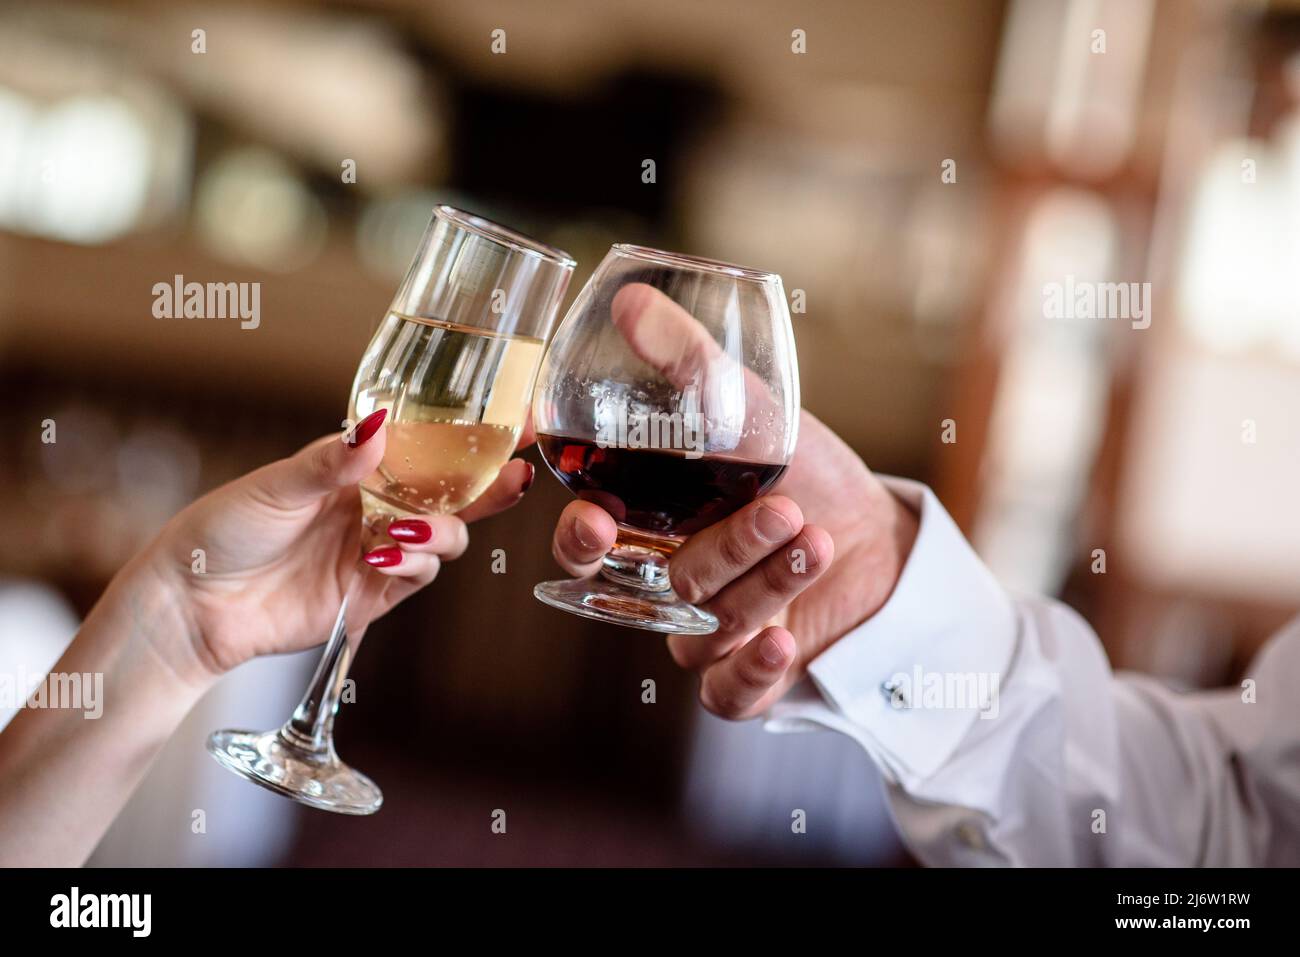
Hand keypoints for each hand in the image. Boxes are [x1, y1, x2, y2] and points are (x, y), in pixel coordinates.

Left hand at [136, 410, 533, 683]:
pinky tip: (388, 553)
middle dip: (490, 486)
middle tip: (515, 475)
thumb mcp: (276, 484)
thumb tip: (377, 426)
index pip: (426, 448)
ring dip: (442, 529)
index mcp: (356, 469)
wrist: (192, 605)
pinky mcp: (373, 595)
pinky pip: (418, 576)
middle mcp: (376, 507)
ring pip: (445, 537)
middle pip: (453, 495)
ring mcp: (379, 551)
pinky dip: (416, 562)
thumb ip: (332, 460)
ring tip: (405, 528)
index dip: (471, 438)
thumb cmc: (223, 531)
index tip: (513, 422)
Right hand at [551, 285, 918, 718]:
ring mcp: (702, 633)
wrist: (878, 535)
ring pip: (704, 628)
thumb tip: (629, 300)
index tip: (597, 518)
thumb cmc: (802, 468)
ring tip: (819, 535)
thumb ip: (687, 363)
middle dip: (717, 550)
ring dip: (768, 580)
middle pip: (657, 585)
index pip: (586, 546)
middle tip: (774, 511)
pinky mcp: (745, 675)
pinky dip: (751, 670)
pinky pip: (724, 694)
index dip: (581, 540)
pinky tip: (784, 640)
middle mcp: (665, 584)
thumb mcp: (751, 409)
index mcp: (647, 525)